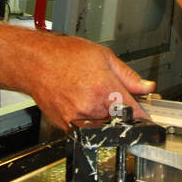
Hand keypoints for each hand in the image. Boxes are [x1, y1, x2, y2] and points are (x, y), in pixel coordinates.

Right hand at [22, 33, 154, 132]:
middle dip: (120, 109)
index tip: (149, 117)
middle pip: (119, 118)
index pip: (135, 112)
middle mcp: (92, 106)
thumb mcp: (103, 56)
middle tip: (108, 91)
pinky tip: (78, 99)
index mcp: (104, 88)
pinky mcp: (66, 126)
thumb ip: (128, 76)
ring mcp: (78, 118)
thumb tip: (147, 87)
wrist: (33, 62)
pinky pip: (86, 127)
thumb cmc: (62, 55)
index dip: (144, 115)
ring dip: (103, 113)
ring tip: (89, 92)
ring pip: (103, 123)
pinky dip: (88, 117)